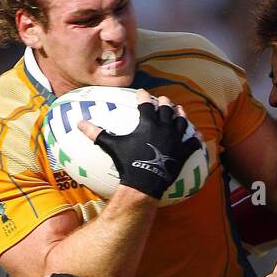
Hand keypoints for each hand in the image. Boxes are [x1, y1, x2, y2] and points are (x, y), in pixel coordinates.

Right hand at [77, 90, 201, 199]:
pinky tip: (197, 136)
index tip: (142, 93)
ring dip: (181, 115)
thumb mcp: (111, 146)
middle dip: (164, 103)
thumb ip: (96, 133)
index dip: (143, 97)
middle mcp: (163, 126)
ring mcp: (175, 139)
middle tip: (163, 100)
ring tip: (180, 111)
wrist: (143, 183)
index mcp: (147, 122)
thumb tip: (78, 123)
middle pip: (166, 109)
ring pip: (181, 122)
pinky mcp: (182, 152)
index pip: (145, 104)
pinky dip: (195, 139)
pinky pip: (192, 143)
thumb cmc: (127, 163)